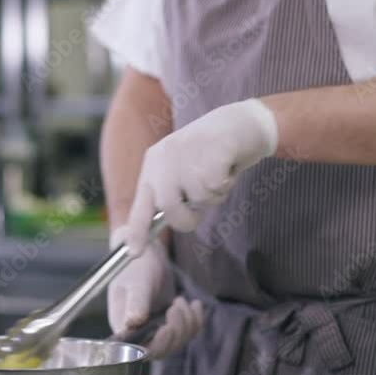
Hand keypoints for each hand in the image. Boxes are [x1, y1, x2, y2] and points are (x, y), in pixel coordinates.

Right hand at [108, 227, 204, 358]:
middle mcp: (136, 332)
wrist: (144, 252)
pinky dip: (195, 320)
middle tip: (177, 305)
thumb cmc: (135, 264)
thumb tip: (133, 321)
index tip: (167, 328)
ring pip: (177, 342)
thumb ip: (136, 301)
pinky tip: (195, 304)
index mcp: (122, 326)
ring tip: (181, 300)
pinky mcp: (168, 322)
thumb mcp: (136, 281)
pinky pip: (187, 332)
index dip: (157, 345)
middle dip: (176, 331)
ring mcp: (153, 328)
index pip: (139, 350)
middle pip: (162, 350)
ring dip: (187, 324)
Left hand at [126, 98, 277, 252]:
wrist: (241, 122)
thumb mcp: (182, 169)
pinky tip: (228, 166)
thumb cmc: (211, 153)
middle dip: (187, 219)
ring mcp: (189, 150)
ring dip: (215, 195)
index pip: (141, 203)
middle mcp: (166, 155)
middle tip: (201, 212)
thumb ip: (170, 193)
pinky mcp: (212, 148)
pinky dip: (227, 183)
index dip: (137, 230)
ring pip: (199, 198)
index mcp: (154, 161)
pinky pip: (217, 186)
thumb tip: (162, 223)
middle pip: (169, 207)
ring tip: (218, 173)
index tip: (134, 252)